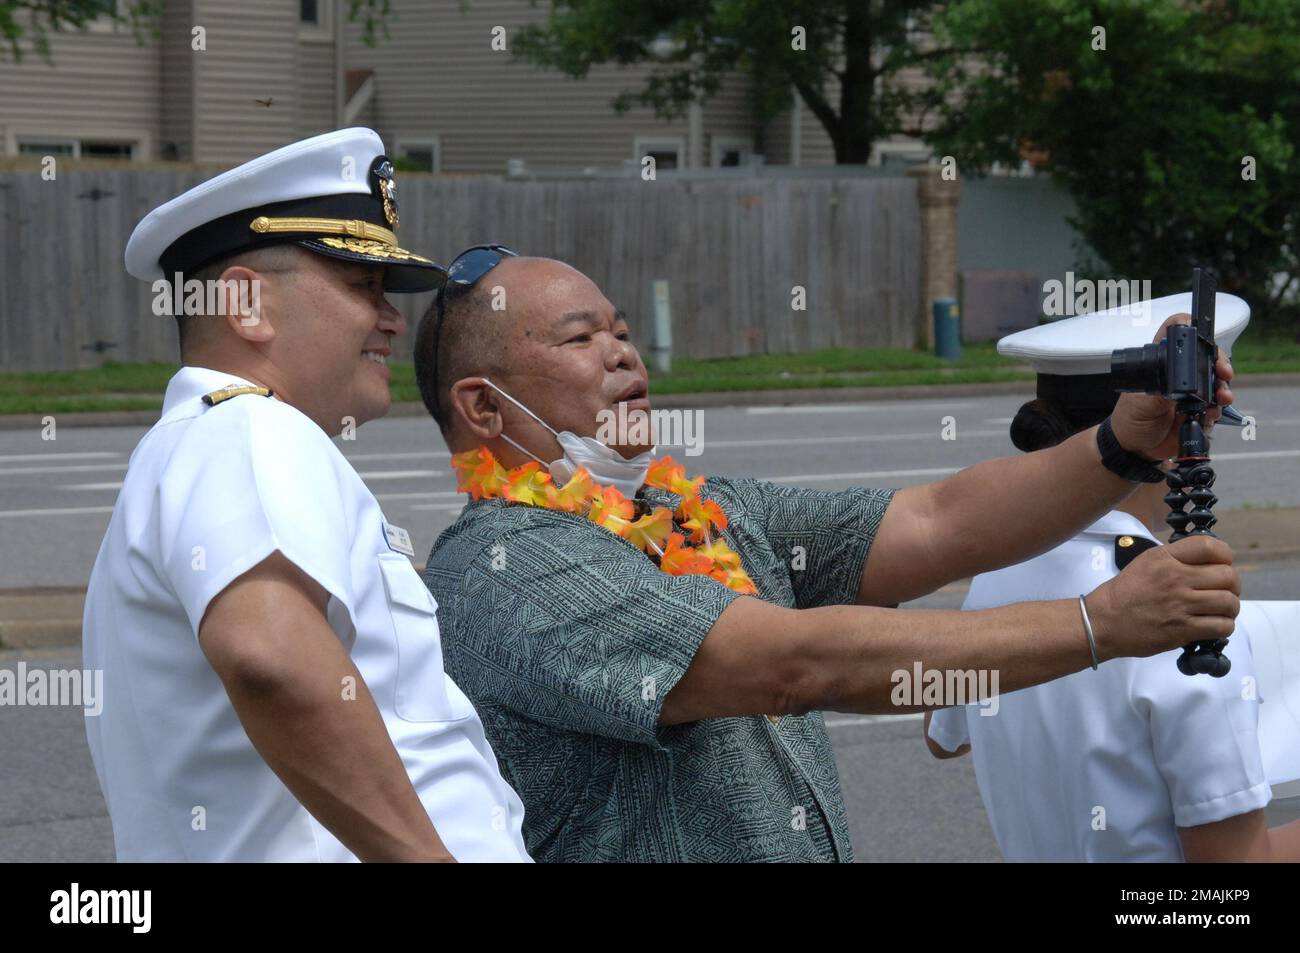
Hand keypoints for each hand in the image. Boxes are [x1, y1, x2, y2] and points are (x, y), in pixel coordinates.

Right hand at [1085, 535, 1239, 660]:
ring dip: (1230, 608)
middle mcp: (1174, 578)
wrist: (1103, 622)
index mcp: (1164, 558)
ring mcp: (1179, 604)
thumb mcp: (1146, 563)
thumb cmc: (1124, 592)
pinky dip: (1224, 626)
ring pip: (1228, 602)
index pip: (1211, 547)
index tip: (1221, 566)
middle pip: (1227, 576)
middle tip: (1224, 592)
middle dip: (1232, 586)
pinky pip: (1221, 626)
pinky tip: (1214, 625)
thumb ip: (1176, 559)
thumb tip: (1208, 562)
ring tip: (1220, 611)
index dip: (1225, 556)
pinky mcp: (1182, 629)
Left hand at [1109, 313, 1234, 460]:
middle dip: (1219, 362)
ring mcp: (1192, 393)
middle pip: (1206, 357)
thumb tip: (1180, 382)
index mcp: (1162, 366)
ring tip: (1221, 397)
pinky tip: (1211, 414)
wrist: (1136, 448)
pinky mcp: (1199, 411)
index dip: (1188, 326)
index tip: (1200, 334)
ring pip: (1216, 382)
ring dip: (1223, 389)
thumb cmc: (1130, 419)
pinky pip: (1216, 407)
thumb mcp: (1141, 402)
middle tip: (1223, 371)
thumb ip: (1161, 391)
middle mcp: (1179, 376)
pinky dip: (1217, 410)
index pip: (1175, 334)